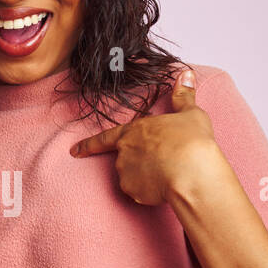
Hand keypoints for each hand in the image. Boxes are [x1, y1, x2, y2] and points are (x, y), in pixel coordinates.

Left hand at [68, 67, 213, 204]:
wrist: (192, 172)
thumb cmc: (192, 141)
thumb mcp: (190, 114)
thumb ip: (183, 96)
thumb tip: (186, 74)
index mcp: (134, 130)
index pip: (105, 137)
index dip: (89, 145)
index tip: (74, 151)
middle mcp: (124, 151)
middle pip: (126, 159)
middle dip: (140, 163)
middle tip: (161, 163)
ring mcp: (125, 172)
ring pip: (132, 176)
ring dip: (145, 176)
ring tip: (170, 172)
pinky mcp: (132, 191)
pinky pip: (140, 192)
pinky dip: (150, 191)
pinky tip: (165, 185)